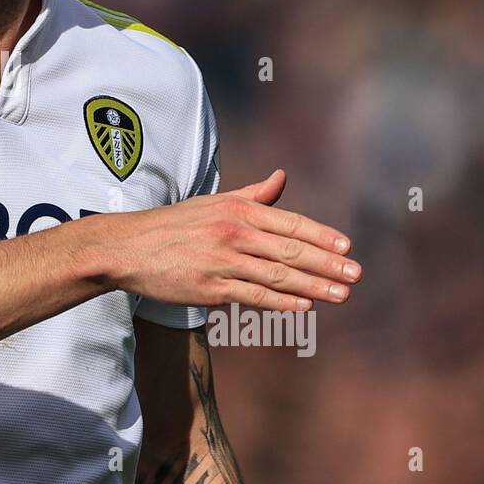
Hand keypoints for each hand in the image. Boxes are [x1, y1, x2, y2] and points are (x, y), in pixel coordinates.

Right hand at [111, 169, 359, 311]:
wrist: (128, 248)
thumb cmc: (173, 225)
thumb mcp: (213, 203)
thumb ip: (252, 195)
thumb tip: (282, 178)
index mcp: (236, 210)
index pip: (289, 223)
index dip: (321, 236)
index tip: (347, 247)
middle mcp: (233, 233)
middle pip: (290, 250)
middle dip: (327, 263)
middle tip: (356, 274)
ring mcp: (222, 261)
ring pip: (277, 275)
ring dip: (313, 285)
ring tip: (341, 294)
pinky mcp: (211, 288)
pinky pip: (254, 295)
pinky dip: (282, 301)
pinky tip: (304, 306)